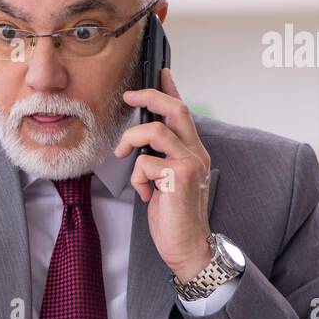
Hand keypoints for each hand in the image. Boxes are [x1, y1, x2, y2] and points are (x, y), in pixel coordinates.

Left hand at [114, 68, 213, 283]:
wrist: (187, 246)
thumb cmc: (174, 216)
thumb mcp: (164, 181)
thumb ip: (159, 159)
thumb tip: (140, 144)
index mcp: (192, 151)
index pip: (183, 112)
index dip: (171, 89)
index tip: (161, 72)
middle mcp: (196, 152)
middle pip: (175, 109)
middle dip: (149, 96)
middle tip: (128, 96)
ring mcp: (190, 163)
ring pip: (155, 132)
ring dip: (131, 140)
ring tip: (123, 154)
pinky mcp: (179, 177)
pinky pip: (145, 163)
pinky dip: (136, 179)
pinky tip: (145, 195)